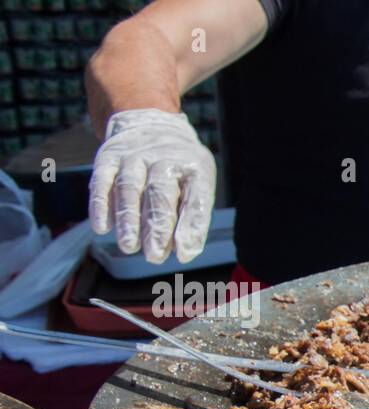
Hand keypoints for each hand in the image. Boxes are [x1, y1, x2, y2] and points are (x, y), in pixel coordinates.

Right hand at [89, 108, 216, 264]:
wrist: (149, 123)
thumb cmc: (180, 168)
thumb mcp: (197, 184)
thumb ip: (193, 218)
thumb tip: (185, 254)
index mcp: (194, 166)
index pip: (196, 196)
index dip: (191, 225)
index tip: (184, 253)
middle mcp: (163, 158)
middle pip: (160, 192)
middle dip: (157, 226)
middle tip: (155, 255)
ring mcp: (133, 156)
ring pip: (129, 187)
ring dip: (128, 219)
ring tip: (129, 247)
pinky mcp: (108, 157)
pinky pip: (102, 181)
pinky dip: (101, 204)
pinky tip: (102, 228)